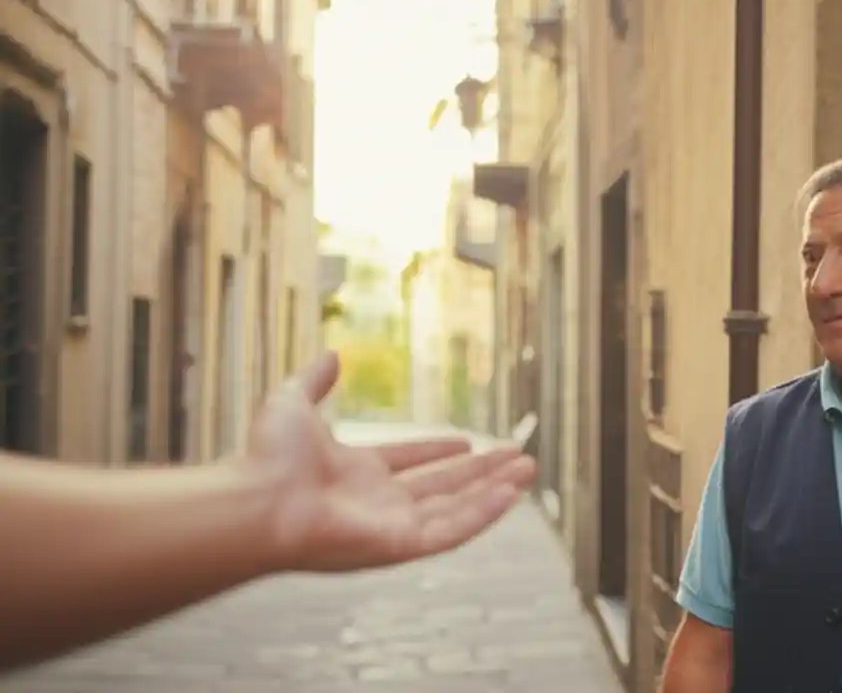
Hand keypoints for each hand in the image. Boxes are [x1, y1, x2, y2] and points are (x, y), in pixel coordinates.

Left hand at [239, 351, 534, 571]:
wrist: (254, 502)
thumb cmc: (264, 459)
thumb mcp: (292, 403)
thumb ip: (314, 380)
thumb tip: (330, 353)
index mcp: (356, 474)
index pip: (411, 463)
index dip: (440, 451)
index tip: (467, 439)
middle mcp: (378, 503)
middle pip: (444, 486)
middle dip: (483, 470)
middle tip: (518, 455)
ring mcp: (392, 527)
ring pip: (457, 507)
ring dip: (495, 489)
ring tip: (529, 468)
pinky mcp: (401, 546)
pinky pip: (453, 530)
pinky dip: (485, 512)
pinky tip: (511, 492)